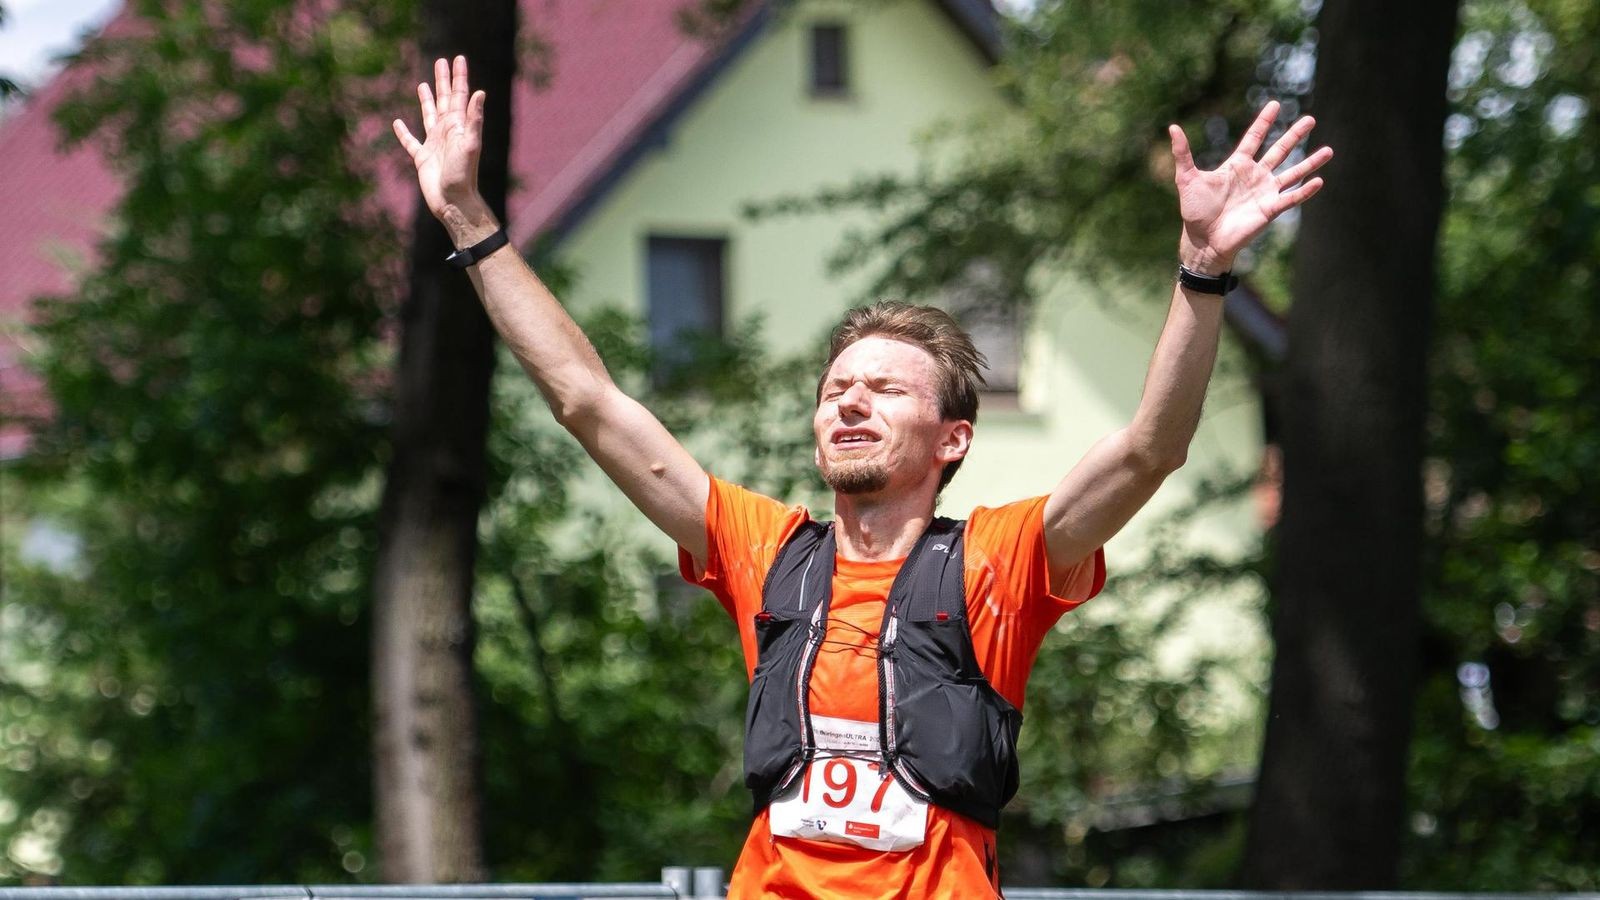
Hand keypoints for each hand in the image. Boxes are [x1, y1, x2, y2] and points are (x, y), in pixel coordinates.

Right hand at [392, 56, 495, 242]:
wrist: (454, 201)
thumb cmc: (463, 175)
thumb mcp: (470, 144)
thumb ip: (474, 119)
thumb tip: (481, 92)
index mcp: (459, 126)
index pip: (460, 95)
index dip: (459, 76)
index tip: (457, 58)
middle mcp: (447, 132)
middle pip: (445, 100)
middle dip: (443, 80)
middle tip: (440, 61)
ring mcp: (434, 144)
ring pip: (429, 116)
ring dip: (427, 100)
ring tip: (423, 84)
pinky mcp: (422, 158)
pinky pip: (411, 141)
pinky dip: (403, 132)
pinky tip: (397, 122)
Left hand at [1168, 101, 1332, 273]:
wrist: (1203, 240)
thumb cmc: (1194, 211)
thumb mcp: (1186, 179)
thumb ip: (1183, 153)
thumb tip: (1172, 128)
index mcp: (1237, 165)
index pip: (1254, 138)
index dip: (1264, 122)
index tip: (1275, 105)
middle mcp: (1255, 176)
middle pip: (1279, 150)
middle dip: (1295, 135)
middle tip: (1311, 119)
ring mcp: (1264, 192)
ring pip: (1292, 172)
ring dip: (1310, 162)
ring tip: (1329, 150)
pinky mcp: (1270, 210)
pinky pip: (1292, 198)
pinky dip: (1305, 190)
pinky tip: (1319, 181)